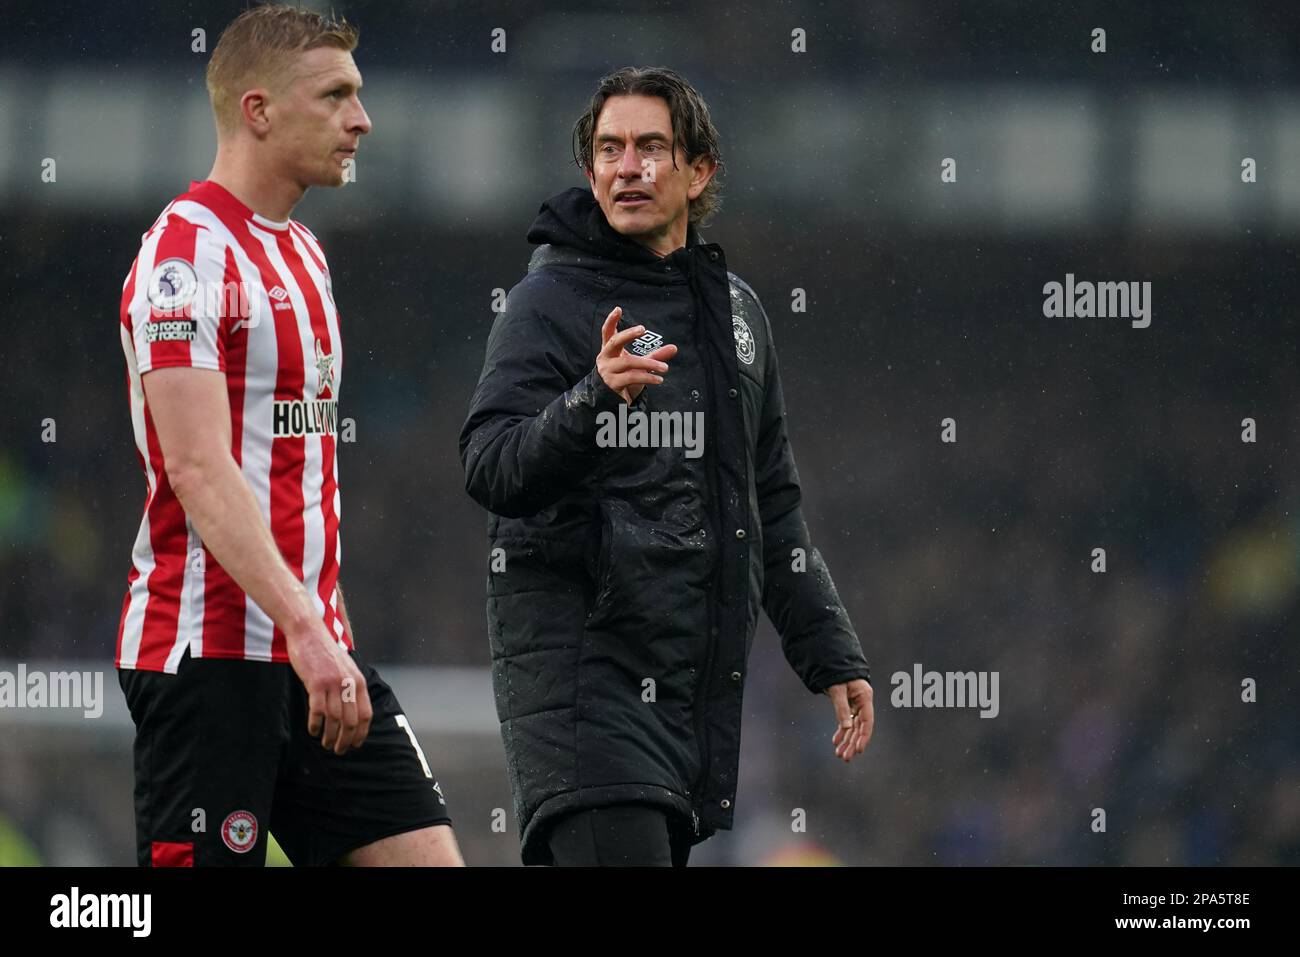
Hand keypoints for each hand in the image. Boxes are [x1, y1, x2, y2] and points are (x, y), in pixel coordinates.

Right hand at [286, 620, 372, 754]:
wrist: (309, 633)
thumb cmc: (325, 653)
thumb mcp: (347, 668)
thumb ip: (351, 686)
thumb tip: (352, 711)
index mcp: (359, 682)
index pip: (366, 714)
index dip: (361, 733)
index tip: (355, 744)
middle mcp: (349, 684)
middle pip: (352, 721)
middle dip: (346, 740)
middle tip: (339, 750)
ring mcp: (333, 684)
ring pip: (335, 719)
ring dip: (330, 736)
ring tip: (326, 744)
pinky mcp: (316, 683)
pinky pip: (318, 711)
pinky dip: (316, 725)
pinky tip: (313, 731)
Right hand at [596, 306, 676, 404]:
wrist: (611, 397)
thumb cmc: (624, 374)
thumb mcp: (638, 363)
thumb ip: (655, 355)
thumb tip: (674, 348)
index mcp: (609, 349)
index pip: (607, 331)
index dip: (611, 320)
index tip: (618, 309)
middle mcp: (605, 357)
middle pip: (615, 342)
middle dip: (628, 334)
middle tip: (642, 329)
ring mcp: (608, 370)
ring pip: (629, 362)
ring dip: (649, 364)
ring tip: (664, 368)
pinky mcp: (613, 382)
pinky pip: (632, 377)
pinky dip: (647, 377)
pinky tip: (659, 379)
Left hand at [825, 679, 873, 762]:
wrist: (830, 662)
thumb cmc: (836, 673)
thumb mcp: (837, 689)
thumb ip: (842, 707)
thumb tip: (847, 727)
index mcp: (865, 697)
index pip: (867, 721)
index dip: (863, 736)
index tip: (858, 750)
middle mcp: (862, 702)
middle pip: (860, 727)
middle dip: (852, 743)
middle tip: (845, 757)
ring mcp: (856, 705)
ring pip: (853, 727)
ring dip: (847, 740)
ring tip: (839, 754)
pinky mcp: (849, 705)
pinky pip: (846, 722)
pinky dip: (841, 732)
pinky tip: (836, 742)